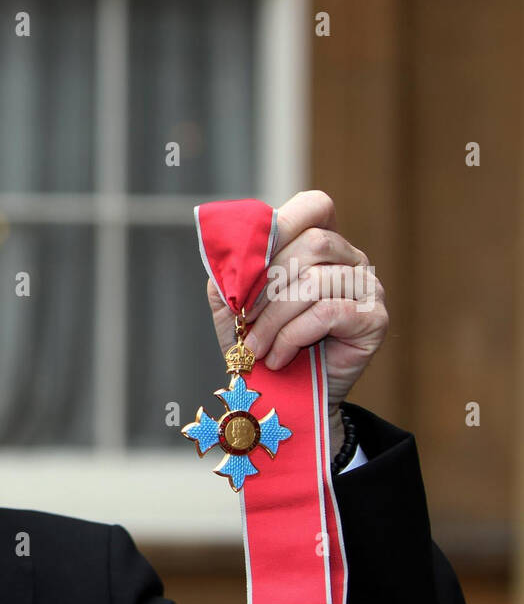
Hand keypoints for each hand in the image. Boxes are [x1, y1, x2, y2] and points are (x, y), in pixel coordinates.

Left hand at [206, 189, 388, 454]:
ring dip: (274, 319)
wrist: (285, 396)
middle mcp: (351, 259)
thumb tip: (228, 250)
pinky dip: (293, 336)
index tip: (249, 261)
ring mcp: (369, 287)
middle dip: (267, 286)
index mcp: (321, 246)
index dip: (283, 223)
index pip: (315, 207)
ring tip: (256, 349)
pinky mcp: (375, 319)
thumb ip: (229, 273)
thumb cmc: (261, 345)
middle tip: (243, 321)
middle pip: (312, 244)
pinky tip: (278, 357)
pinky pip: (328, 312)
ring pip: (316, 281)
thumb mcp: (233, 306)